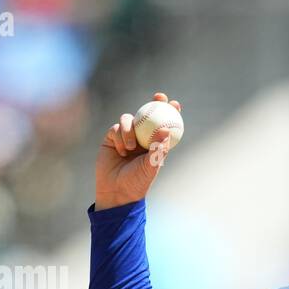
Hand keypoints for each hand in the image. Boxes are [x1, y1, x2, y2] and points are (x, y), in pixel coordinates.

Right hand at [94, 91, 180, 210]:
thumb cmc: (137, 181)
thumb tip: (168, 130)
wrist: (116, 191)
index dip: (170, 112)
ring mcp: (126, 137)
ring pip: (129, 119)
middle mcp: (141, 138)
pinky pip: (116, 129)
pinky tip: (121, 152)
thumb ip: (159, 149)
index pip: (163, 124)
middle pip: (147, 114)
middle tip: (159, 97)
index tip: (176, 104)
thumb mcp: (151, 166)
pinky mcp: (111, 138)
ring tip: (131, 148)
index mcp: (154, 144)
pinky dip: (119, 137)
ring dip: (130, 130)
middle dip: (154, 102)